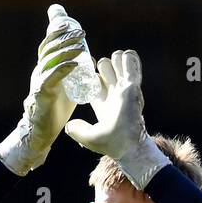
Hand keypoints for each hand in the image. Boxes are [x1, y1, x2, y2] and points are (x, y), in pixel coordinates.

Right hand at [0, 4, 86, 175]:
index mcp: (45, 67)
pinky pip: (52, 77)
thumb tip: (91, 60)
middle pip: (49, 47)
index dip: (58, 32)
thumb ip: (75, 72)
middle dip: (65, 37)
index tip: (73, 26)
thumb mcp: (67, 85)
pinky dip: (64, 68)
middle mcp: (39, 70)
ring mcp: (39, 80)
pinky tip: (75, 64)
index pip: (49, 44)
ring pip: (50, 59)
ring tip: (80, 45)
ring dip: (66, 50)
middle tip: (81, 33)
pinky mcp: (41, 93)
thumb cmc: (56, 107)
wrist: (44, 130)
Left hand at [65, 49, 169, 189]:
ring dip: (114, 59)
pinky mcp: (133, 84)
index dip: (87, 75)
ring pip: (117, 61)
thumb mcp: (89, 139)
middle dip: (102, 65)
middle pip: (105, 67)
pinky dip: (128, 58)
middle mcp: (113, 93)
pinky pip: (131, 61)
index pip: (94, 81)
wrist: (130, 145)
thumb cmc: (111, 144)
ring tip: (115, 68)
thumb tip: (68, 125)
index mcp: (102, 103)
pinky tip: (125, 62)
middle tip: (101, 71)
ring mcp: (124, 88)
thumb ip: (77, 131)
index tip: (83, 74)